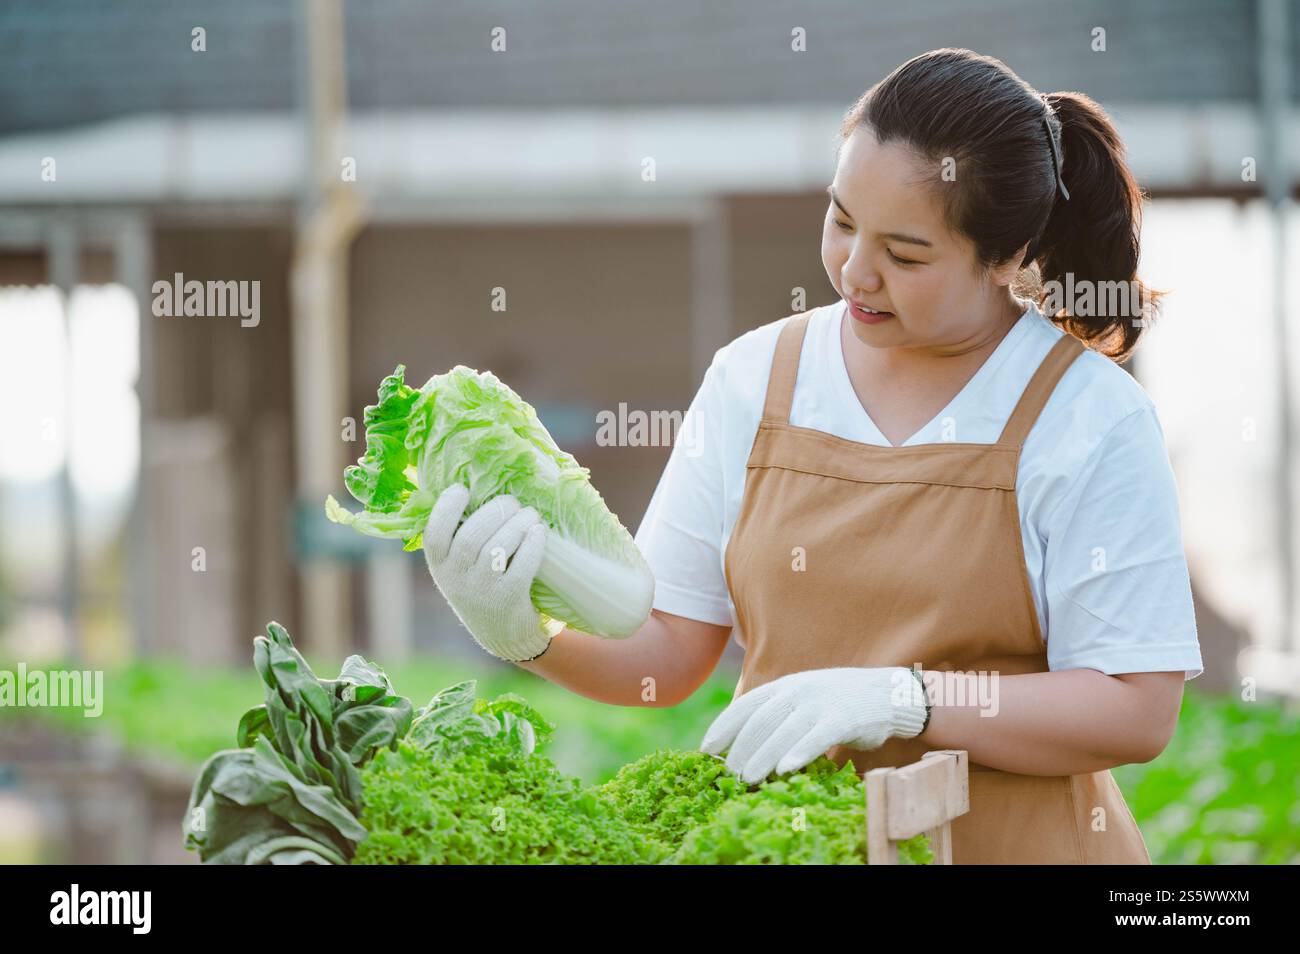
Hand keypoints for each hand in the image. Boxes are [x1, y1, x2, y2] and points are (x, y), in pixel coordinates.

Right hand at [422, 483, 562, 661]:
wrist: (502, 633)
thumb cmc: (482, 585)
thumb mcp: (460, 566)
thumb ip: (460, 535)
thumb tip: (472, 486)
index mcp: (439, 566)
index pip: (434, 534)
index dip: (447, 507)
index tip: (463, 489)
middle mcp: (455, 580)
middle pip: (471, 536)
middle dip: (495, 511)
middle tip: (512, 502)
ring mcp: (481, 592)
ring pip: (497, 548)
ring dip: (517, 524)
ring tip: (530, 515)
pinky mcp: (508, 600)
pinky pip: (522, 566)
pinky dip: (532, 544)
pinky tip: (539, 532)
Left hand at [699, 667, 927, 783]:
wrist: (886, 693)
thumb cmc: (837, 702)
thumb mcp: (802, 698)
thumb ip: (777, 713)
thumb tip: (743, 742)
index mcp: (784, 685)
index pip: (745, 705)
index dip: (723, 727)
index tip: (706, 749)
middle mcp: (797, 691)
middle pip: (760, 722)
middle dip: (740, 749)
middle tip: (729, 774)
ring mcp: (820, 703)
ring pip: (783, 732)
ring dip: (762, 757)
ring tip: (747, 778)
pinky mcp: (843, 719)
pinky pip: (816, 738)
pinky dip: (799, 752)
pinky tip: (785, 769)